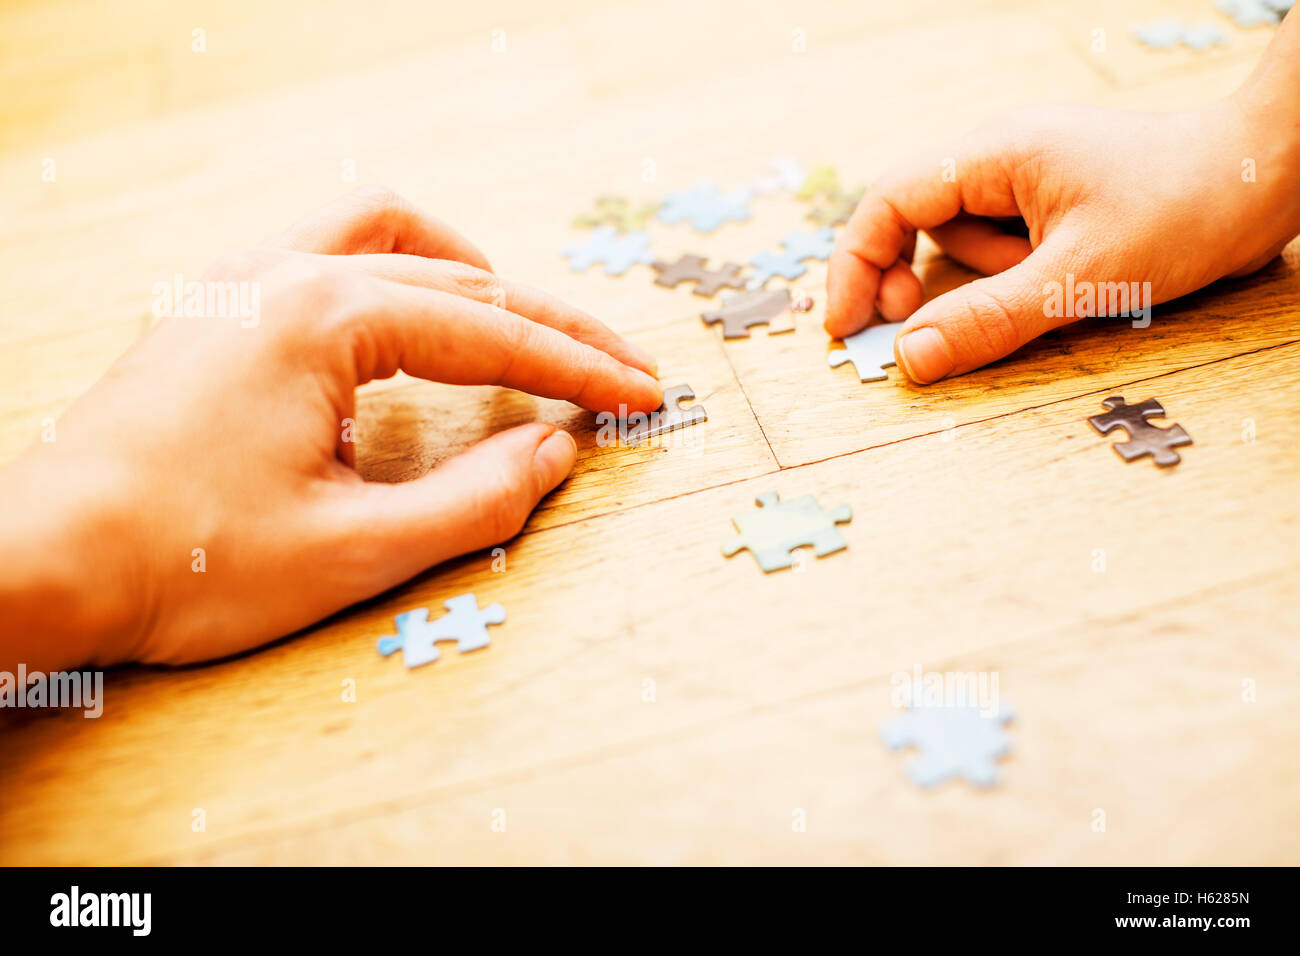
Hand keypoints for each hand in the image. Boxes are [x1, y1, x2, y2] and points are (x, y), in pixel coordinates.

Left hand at [0, 187, 661, 670]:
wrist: (45, 562)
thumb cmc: (183, 562)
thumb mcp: (354, 550)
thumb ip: (476, 500)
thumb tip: (556, 450)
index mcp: (323, 317)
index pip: (492, 332)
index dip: (580, 368)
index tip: (644, 393)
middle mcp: (285, 274)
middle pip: (459, 279)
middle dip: (551, 326)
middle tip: (620, 369)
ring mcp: (242, 282)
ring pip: (389, 236)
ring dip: (472, 272)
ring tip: (524, 320)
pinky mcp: (216, 307)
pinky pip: (326, 248)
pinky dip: (395, 271)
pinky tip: (409, 318)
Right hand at [827, 96, 1299, 382]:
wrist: (1268, 177)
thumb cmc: (1185, 207)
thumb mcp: (1081, 278)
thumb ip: (988, 321)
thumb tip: (908, 360)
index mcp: (994, 154)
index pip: (888, 203)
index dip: (855, 267)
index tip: (845, 330)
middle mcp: (999, 158)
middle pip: (917, 227)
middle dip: (921, 283)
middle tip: (928, 332)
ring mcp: (1024, 181)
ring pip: (964, 248)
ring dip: (992, 283)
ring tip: (1059, 286)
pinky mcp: (1049, 206)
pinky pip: (1003, 252)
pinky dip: (1017, 280)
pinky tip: (1068, 280)